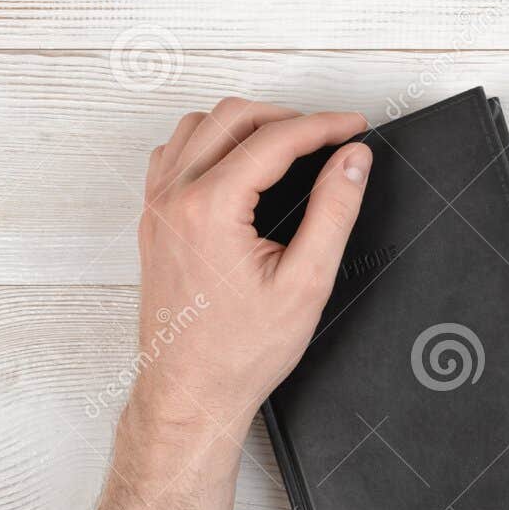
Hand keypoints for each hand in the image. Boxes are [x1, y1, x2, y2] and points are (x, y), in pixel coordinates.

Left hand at [129, 98, 372, 456]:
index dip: (325, 125)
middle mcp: (175, 199)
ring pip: (199, 126)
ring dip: (246, 124)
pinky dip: (210, 143)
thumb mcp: (306, 282)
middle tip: (329, 136)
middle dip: (288, 117)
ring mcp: (157, 208)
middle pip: (234, 117)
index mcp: (210, 208)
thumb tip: (353, 160)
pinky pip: (175, 154)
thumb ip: (334, 212)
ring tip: (289, 145)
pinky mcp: (153, 221)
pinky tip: (238, 164)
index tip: (355, 127)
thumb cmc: (240, 351)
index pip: (276, 139)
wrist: (190, 392)